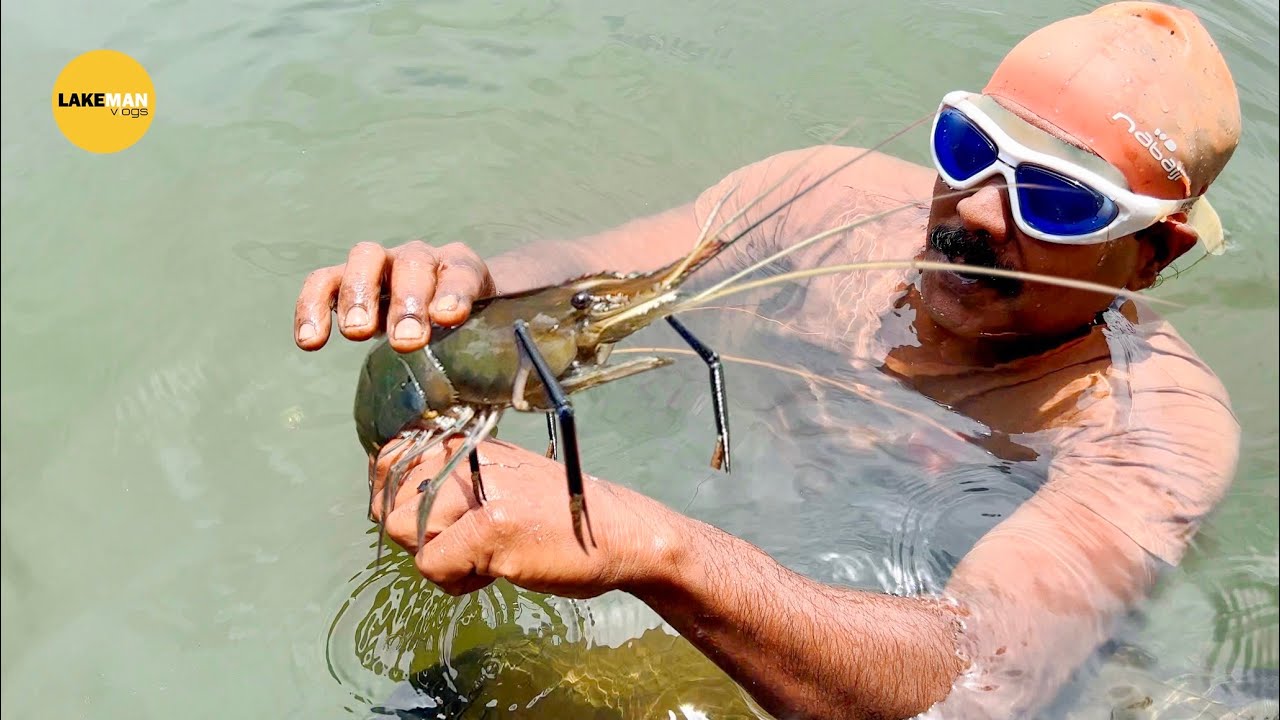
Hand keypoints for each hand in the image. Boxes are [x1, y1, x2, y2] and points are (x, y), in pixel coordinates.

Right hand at [294, 240, 495, 352]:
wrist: (448, 307)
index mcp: (463, 269)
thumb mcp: (482, 339)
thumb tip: (489, 405)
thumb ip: (485, 360)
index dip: (455, 292)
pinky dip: (312, 306)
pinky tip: (310, 342)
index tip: (448, 318)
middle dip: (408, 301)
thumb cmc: (467, 330)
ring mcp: (382, 263)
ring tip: (356, 334)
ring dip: (359, 295)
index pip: (462, 271)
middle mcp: (422, 258)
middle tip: (405, 340)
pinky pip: (323, 282)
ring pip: (366, 258)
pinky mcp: (346, 278)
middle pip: (413, 263)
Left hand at [372, 438, 683, 598]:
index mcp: (468, 441)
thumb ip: (451, 480)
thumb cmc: (557, 516)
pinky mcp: (490, 527)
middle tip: (468, 543)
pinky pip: (432, 564)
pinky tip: (495, 572)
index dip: (390, 495)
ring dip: (439, 559)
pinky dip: (458, 581)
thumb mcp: (501, 480)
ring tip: (484, 557)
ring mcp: (479, 489)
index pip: (390, 457)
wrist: (618, 534)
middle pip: (390, 504)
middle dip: (420, 536)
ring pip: (405, 532)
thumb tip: (383, 498)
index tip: (422, 518)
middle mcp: (469, 455)